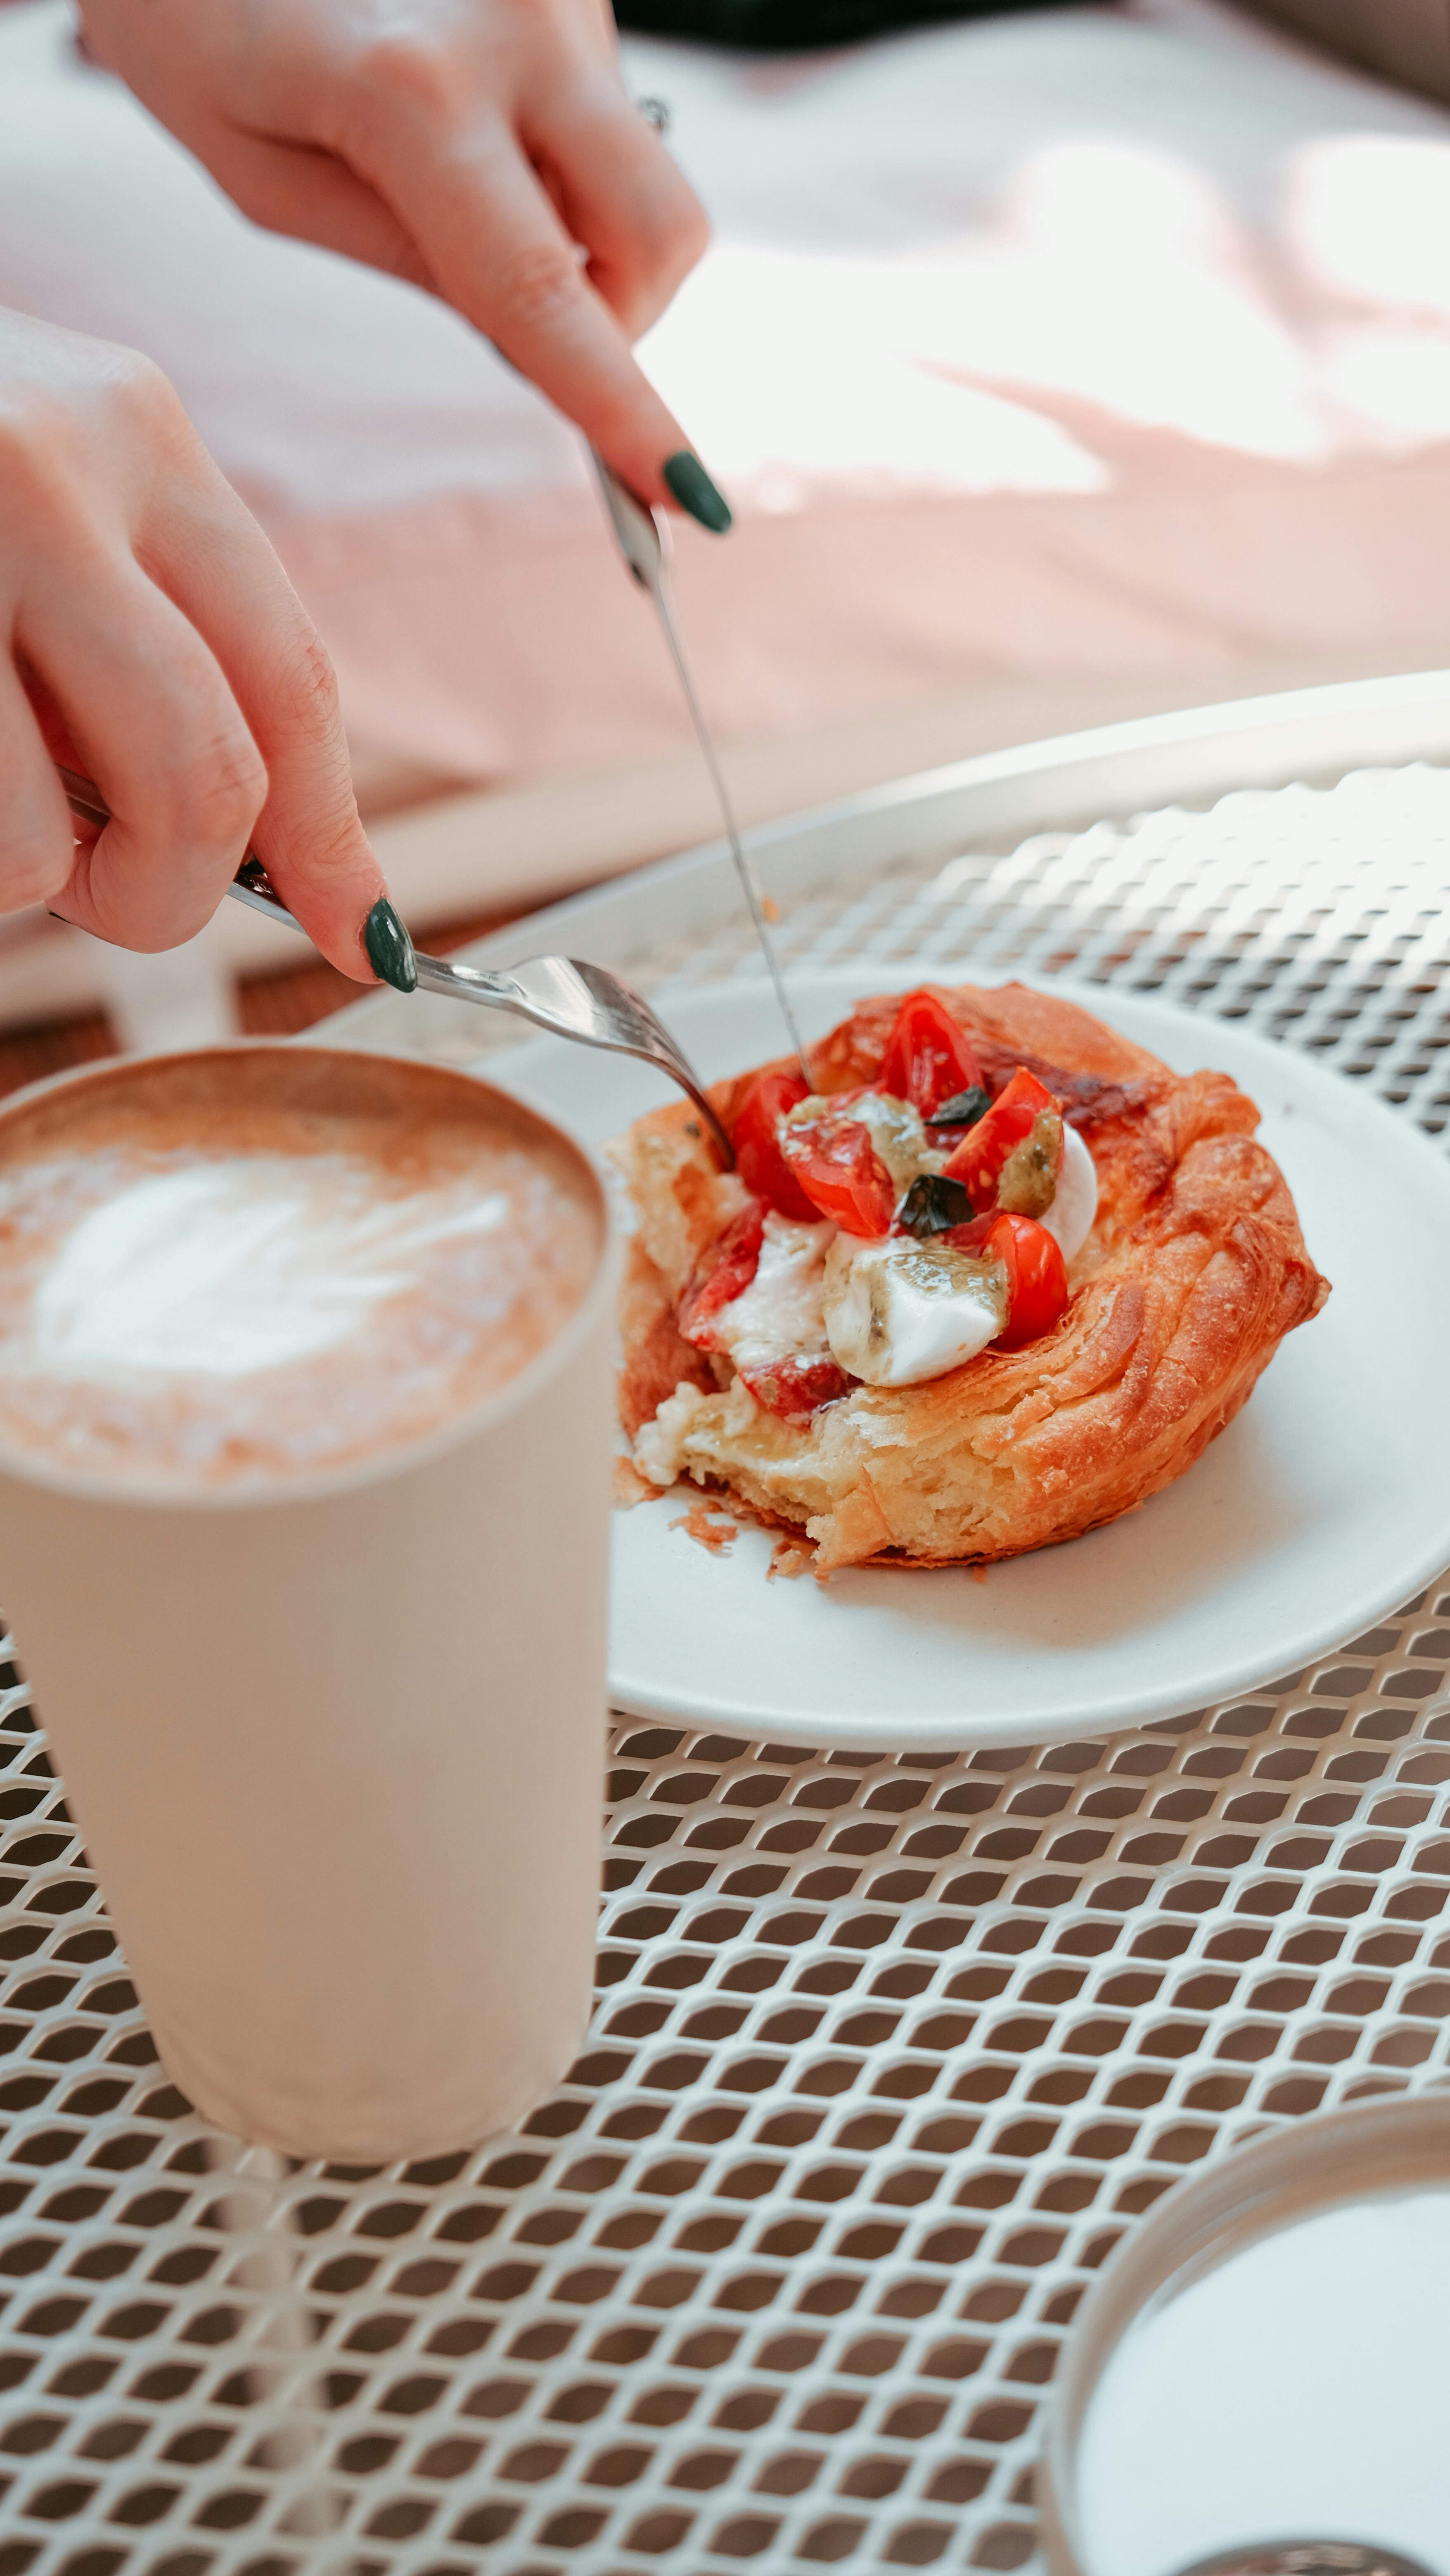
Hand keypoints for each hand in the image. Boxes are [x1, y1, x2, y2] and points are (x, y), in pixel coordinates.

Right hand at [0, 307, 407, 976]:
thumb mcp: (54, 498)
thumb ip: (158, 639)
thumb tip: (286, 856)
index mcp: (138, 431)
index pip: (295, 679)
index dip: (331, 839)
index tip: (360, 934)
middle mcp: (53, 467)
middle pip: (204, 779)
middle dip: (169, 893)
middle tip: (107, 893)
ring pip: (33, 843)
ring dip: (18, 879)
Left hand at [78, 0, 728, 527]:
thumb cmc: (198, 23)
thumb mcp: (267, 175)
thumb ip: (416, 260)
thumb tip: (541, 335)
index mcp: (410, 91)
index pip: (544, 294)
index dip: (621, 409)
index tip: (683, 497)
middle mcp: (515, 20)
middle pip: (657, 230)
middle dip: (625, 313)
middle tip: (529, 322)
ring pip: (637, 173)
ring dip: (575, 216)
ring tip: (455, 165)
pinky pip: (604, 109)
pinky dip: (552, 146)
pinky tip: (464, 99)